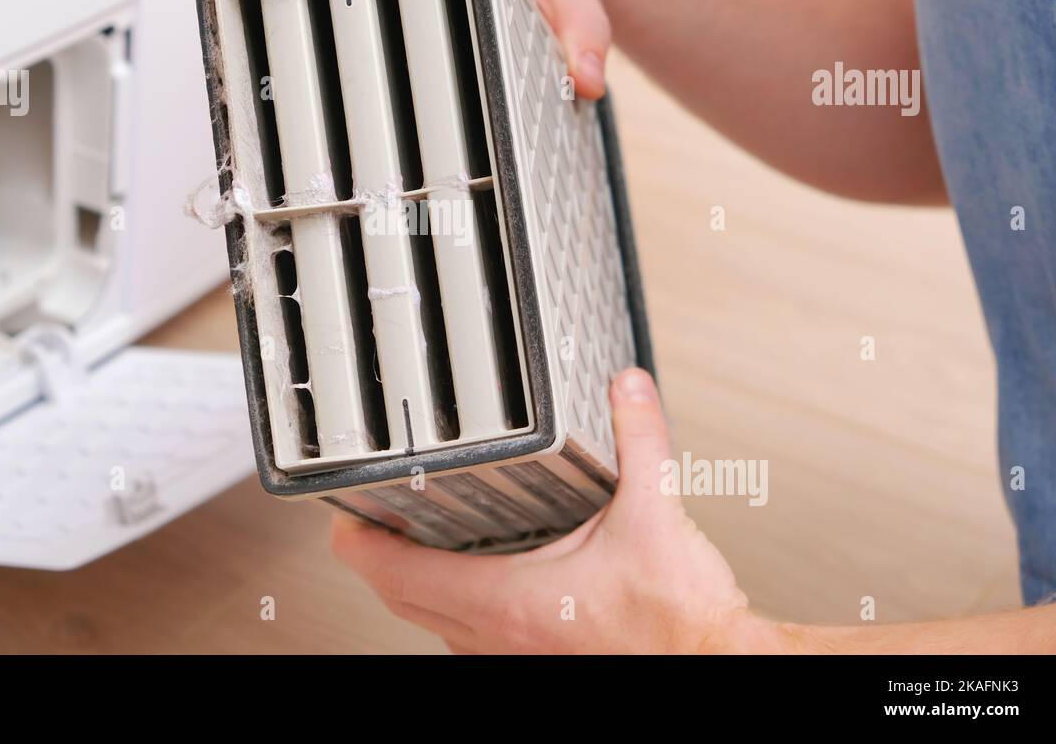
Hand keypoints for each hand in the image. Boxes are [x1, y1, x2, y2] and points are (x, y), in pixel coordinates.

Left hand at [332, 368, 786, 652]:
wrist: (714, 667)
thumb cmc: (680, 623)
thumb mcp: (656, 511)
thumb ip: (638, 439)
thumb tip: (626, 388)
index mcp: (509, 600)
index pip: (395, 574)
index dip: (357, 540)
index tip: (341, 512)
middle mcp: (499, 637)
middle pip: (401, 599)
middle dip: (377, 555)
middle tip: (367, 514)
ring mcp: (514, 656)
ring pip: (433, 621)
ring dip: (415, 580)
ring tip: (413, 536)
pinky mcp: (536, 660)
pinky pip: (469, 634)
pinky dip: (455, 600)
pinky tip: (480, 574)